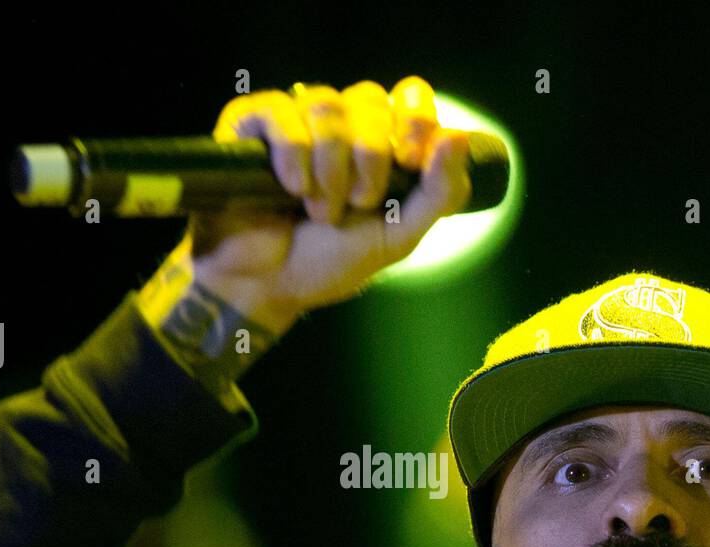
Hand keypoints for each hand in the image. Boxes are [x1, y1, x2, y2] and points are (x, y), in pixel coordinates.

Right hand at [179, 77, 472, 333]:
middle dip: (370, 158)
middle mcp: (339, 124)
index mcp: (378, 144)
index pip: (409, 97)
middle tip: (356, 204)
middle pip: (369, 100)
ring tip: (319, 211)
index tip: (411, 161)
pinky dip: (293, 152)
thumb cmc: (328, 264)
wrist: (266, 287)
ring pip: (327, 105)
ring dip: (330, 167)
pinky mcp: (251, 123)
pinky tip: (292, 187)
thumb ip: (438, 194)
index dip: (415, 120)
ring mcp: (294, 120)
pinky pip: (281, 110)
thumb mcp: (397, 237)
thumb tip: (458, 136)